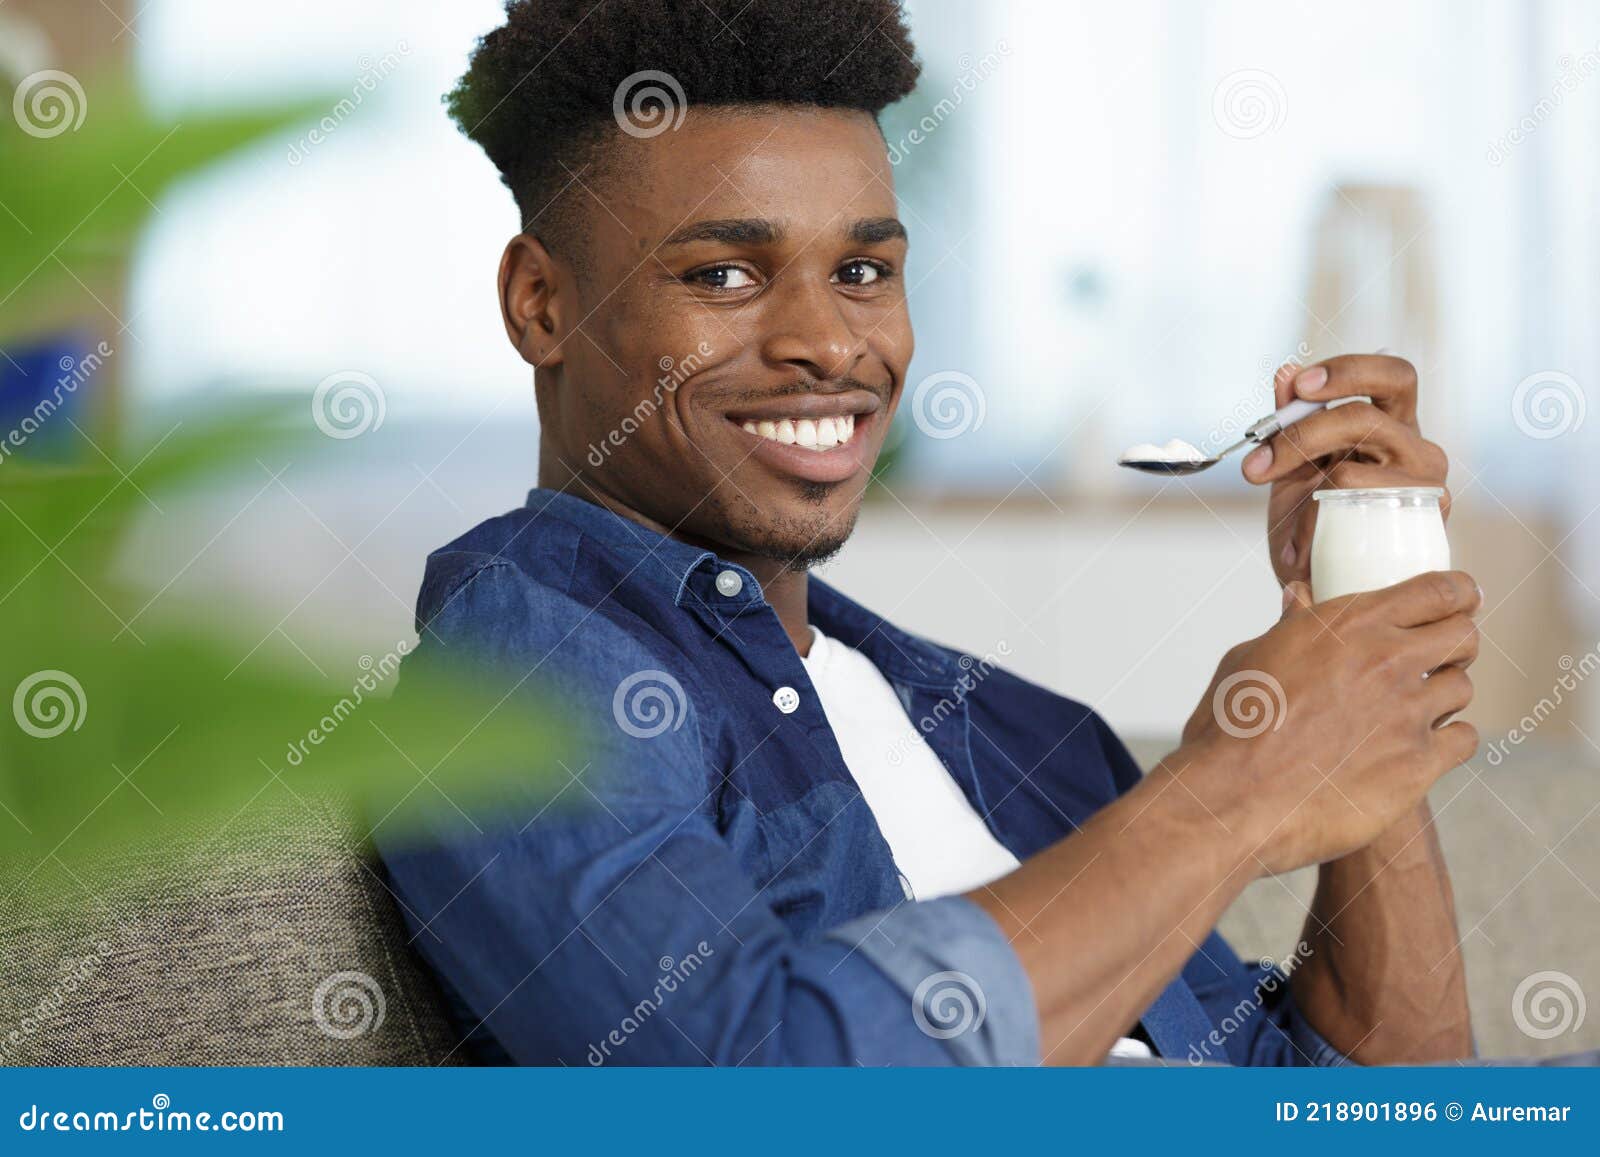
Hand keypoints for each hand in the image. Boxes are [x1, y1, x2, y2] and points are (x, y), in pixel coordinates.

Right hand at [1172, 569, 1480, 875]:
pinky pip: (1463, 740)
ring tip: (1409, 712)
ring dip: (1442, 697)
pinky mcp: (1419, 763)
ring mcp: (1408, 712)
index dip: (1458, 594)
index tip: (1462, 600)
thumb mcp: (1249, 658)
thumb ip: (1289, 627)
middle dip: (1454, 644)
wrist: (1233, 796)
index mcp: (1349, 623)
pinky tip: (1416, 749)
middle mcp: (1387, 660)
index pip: (1438, 591)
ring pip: (1462, 689)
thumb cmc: (1231, 728)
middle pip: (1463, 635)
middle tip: (1436, 660)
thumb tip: (1298, 602)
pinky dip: (1446, 743)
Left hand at [1243, 354, 1449, 586]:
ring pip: (1348, 473)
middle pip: (1364, 418)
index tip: (1299, 384)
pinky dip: (1312, 531)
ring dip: (1298, 497)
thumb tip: (1285, 371)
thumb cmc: (1313, 514)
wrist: (1324, 579)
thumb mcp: (1293, 462)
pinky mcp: (1417, 530)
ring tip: (1280, 522)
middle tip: (1257, 465)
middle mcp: (1416, 449)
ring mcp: (1422, 489)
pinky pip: (1349, 522)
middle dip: (1301, 436)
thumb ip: (1290, 417)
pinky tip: (1297, 549)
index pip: (1391, 374)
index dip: (1347, 371)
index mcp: (1391, 420)